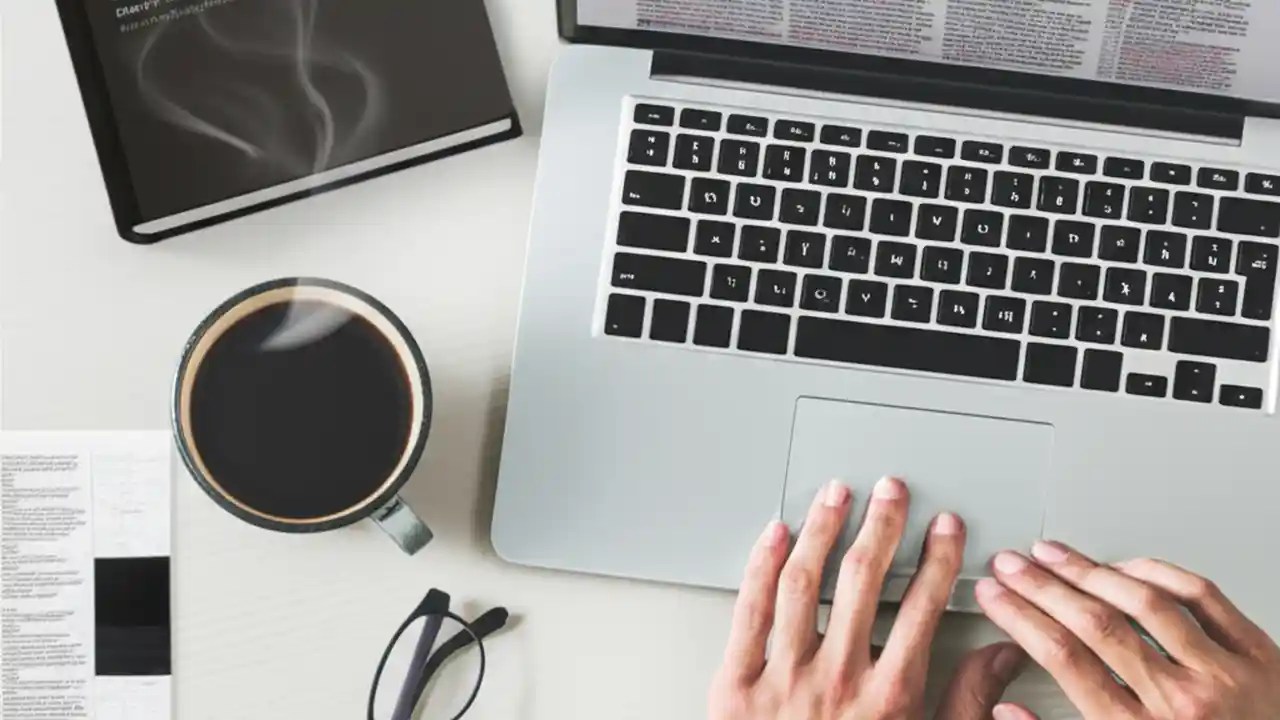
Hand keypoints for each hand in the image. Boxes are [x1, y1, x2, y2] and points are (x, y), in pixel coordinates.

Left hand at [708, 478, 1027, 719]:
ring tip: (836, 494)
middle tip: (892, 490)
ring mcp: (782, 679)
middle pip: (863, 580)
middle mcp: (837, 680)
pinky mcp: (734, 684)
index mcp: (889, 698)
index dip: (937, 558)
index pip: (922, 606)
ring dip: (823, 529)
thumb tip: (1002, 658)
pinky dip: (761, 565)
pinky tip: (777, 533)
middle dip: (883, 525)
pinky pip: (749, 610)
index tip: (945, 527)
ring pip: (803, 582)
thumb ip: (968, 705)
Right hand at [977, 542, 1279, 718]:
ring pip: (1145, 602)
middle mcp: (1182, 702)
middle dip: (1042, 586)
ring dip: (1090, 570)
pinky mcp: (1259, 655)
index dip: (1020, 618)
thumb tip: (1009, 712)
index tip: (995, 596)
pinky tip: (1126, 565)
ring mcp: (1224, 674)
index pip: (1064, 659)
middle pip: (1095, 624)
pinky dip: (1159, 573)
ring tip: (1055, 555)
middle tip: (1012, 565)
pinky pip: (1203, 596)